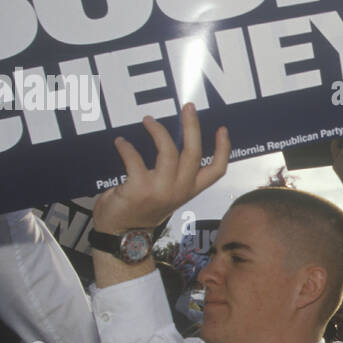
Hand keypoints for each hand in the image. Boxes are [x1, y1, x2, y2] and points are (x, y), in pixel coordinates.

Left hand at [92, 103, 229, 234]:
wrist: (120, 235)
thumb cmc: (140, 210)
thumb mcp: (165, 193)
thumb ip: (171, 174)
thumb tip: (167, 142)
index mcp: (189, 191)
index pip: (216, 171)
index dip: (223, 149)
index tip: (222, 128)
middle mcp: (179, 190)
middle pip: (194, 153)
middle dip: (192, 126)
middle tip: (187, 107)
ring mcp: (161, 190)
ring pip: (169, 151)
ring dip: (158, 131)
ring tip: (147, 120)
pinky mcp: (139, 188)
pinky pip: (135, 158)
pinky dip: (125, 147)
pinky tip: (120, 142)